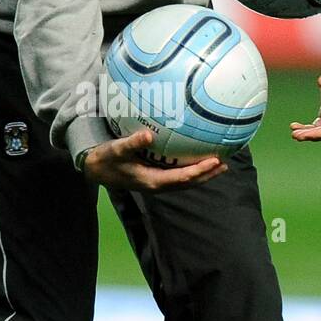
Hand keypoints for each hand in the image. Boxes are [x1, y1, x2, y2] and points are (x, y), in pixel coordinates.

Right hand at [81, 128, 227, 191]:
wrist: (95, 169)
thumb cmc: (106, 159)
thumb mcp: (116, 150)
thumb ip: (131, 144)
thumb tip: (147, 135)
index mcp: (152, 181)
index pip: (182, 178)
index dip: (200, 171)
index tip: (215, 161)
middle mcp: (158, 184)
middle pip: (189, 183)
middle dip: (207, 175)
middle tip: (225, 164)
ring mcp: (157, 182)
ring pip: (185, 181)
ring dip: (202, 174)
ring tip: (220, 165)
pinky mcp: (155, 177)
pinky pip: (178, 176)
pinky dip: (191, 170)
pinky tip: (198, 159)